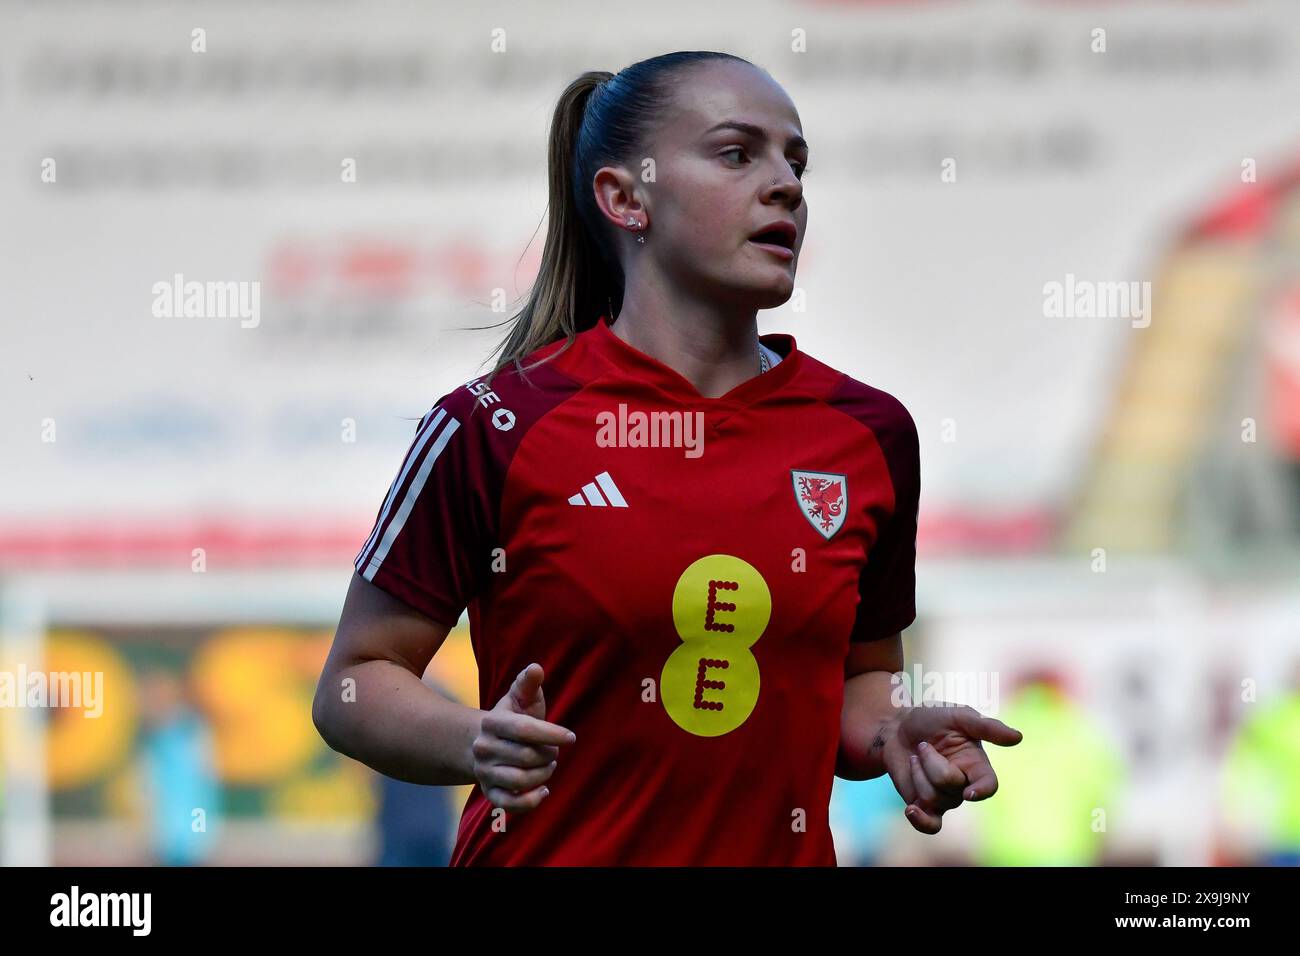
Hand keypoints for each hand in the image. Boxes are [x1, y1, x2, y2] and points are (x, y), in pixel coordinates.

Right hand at [471, 662, 575, 813]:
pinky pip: (510, 804)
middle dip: (549, 755)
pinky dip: (531, 801)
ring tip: (549, 766)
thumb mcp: (520, 698)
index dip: (551, 734)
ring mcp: (484, 772)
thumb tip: (536, 668)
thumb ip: (528, 684)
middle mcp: (483, 748)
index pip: (524, 730)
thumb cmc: (512, 718)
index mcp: (492, 722)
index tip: (571, 737)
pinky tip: (544, 790)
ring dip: (543, 775)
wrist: (486, 744)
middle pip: (526, 757)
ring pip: (521, 780)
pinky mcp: (489, 793)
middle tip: (554, 751)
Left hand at [882, 702, 1021, 833]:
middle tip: (922, 744)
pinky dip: (920, 821)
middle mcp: (964, 784)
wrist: (898, 726)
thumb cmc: (931, 718)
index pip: (988, 785)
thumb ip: (986, 727)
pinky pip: (929, 825)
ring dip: (917, 773)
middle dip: (931, 763)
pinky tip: (911, 809)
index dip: (982, 791)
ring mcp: (944, 797)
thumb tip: (1018, 737)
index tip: (969, 792)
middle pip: (952, 788)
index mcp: (976, 764)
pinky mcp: (924, 804)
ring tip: (914, 756)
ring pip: (934, 798)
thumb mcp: (959, 716)